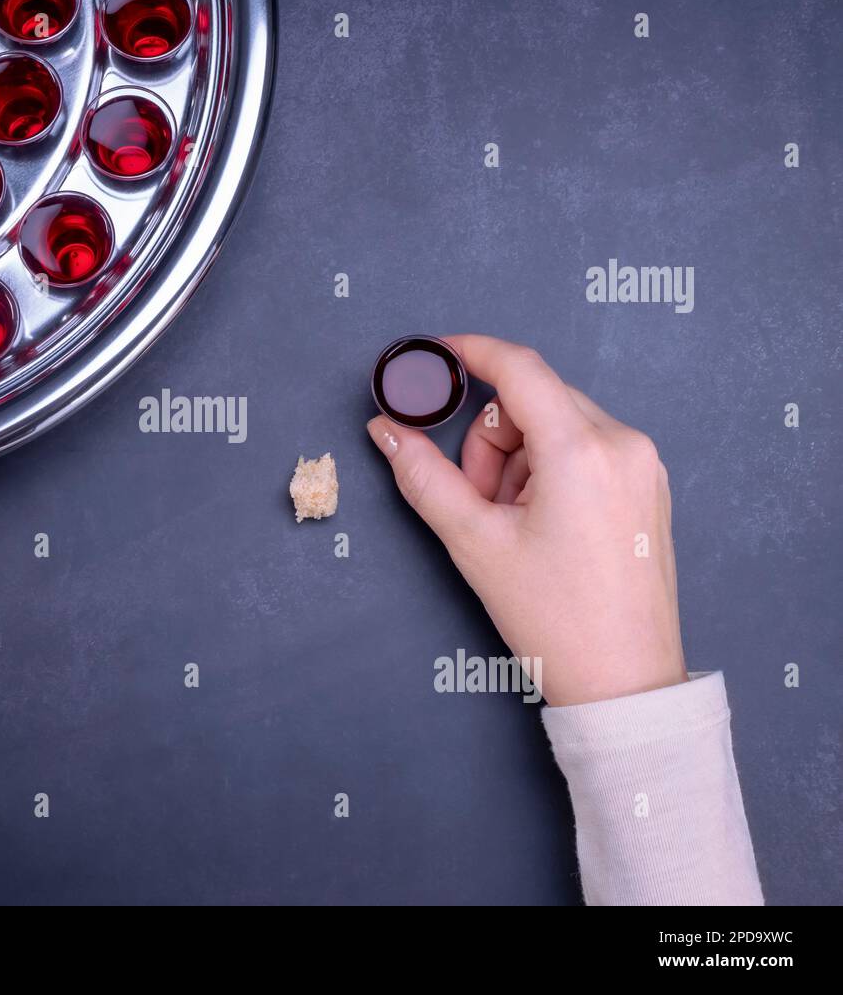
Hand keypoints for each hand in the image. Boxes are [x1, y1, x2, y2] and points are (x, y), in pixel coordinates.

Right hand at [367, 334, 686, 706]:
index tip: (434, 355)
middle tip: (477, 503)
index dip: (469, 352)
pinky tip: (541, 524)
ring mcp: (642, 464)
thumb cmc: (555, 619)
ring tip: (512, 525)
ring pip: (555, 424)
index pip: (518, 368)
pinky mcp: (646, 485)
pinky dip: (548, 471)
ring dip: (517, 460)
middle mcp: (623, 443)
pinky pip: (583, 448)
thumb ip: (422, 475)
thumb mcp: (474, 542)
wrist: (624, 681)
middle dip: (489, 440)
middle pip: (531, 400)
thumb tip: (386, 430)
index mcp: (582, 450)